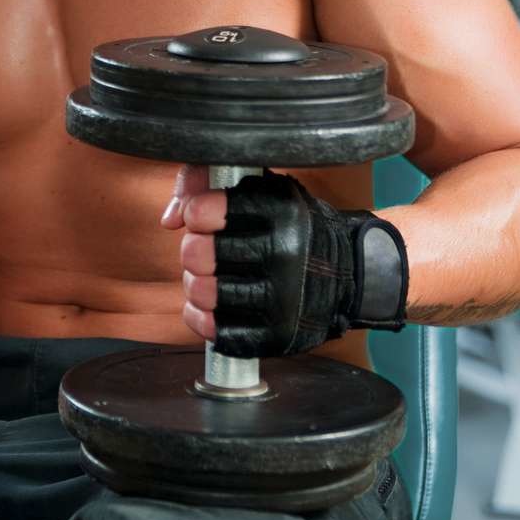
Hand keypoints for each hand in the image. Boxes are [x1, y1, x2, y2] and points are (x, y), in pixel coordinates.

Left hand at [160, 166, 408, 357]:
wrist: (349, 273)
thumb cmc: (292, 225)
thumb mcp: (262, 187)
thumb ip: (206, 183)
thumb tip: (170, 218)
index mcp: (281, 211)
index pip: (208, 212)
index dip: (195, 213)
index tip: (201, 216)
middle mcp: (285, 254)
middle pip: (198, 255)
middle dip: (193, 250)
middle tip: (204, 249)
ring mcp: (282, 300)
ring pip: (203, 293)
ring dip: (196, 284)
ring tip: (210, 277)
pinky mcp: (278, 336)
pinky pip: (216, 332)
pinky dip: (202, 318)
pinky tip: (214, 305)